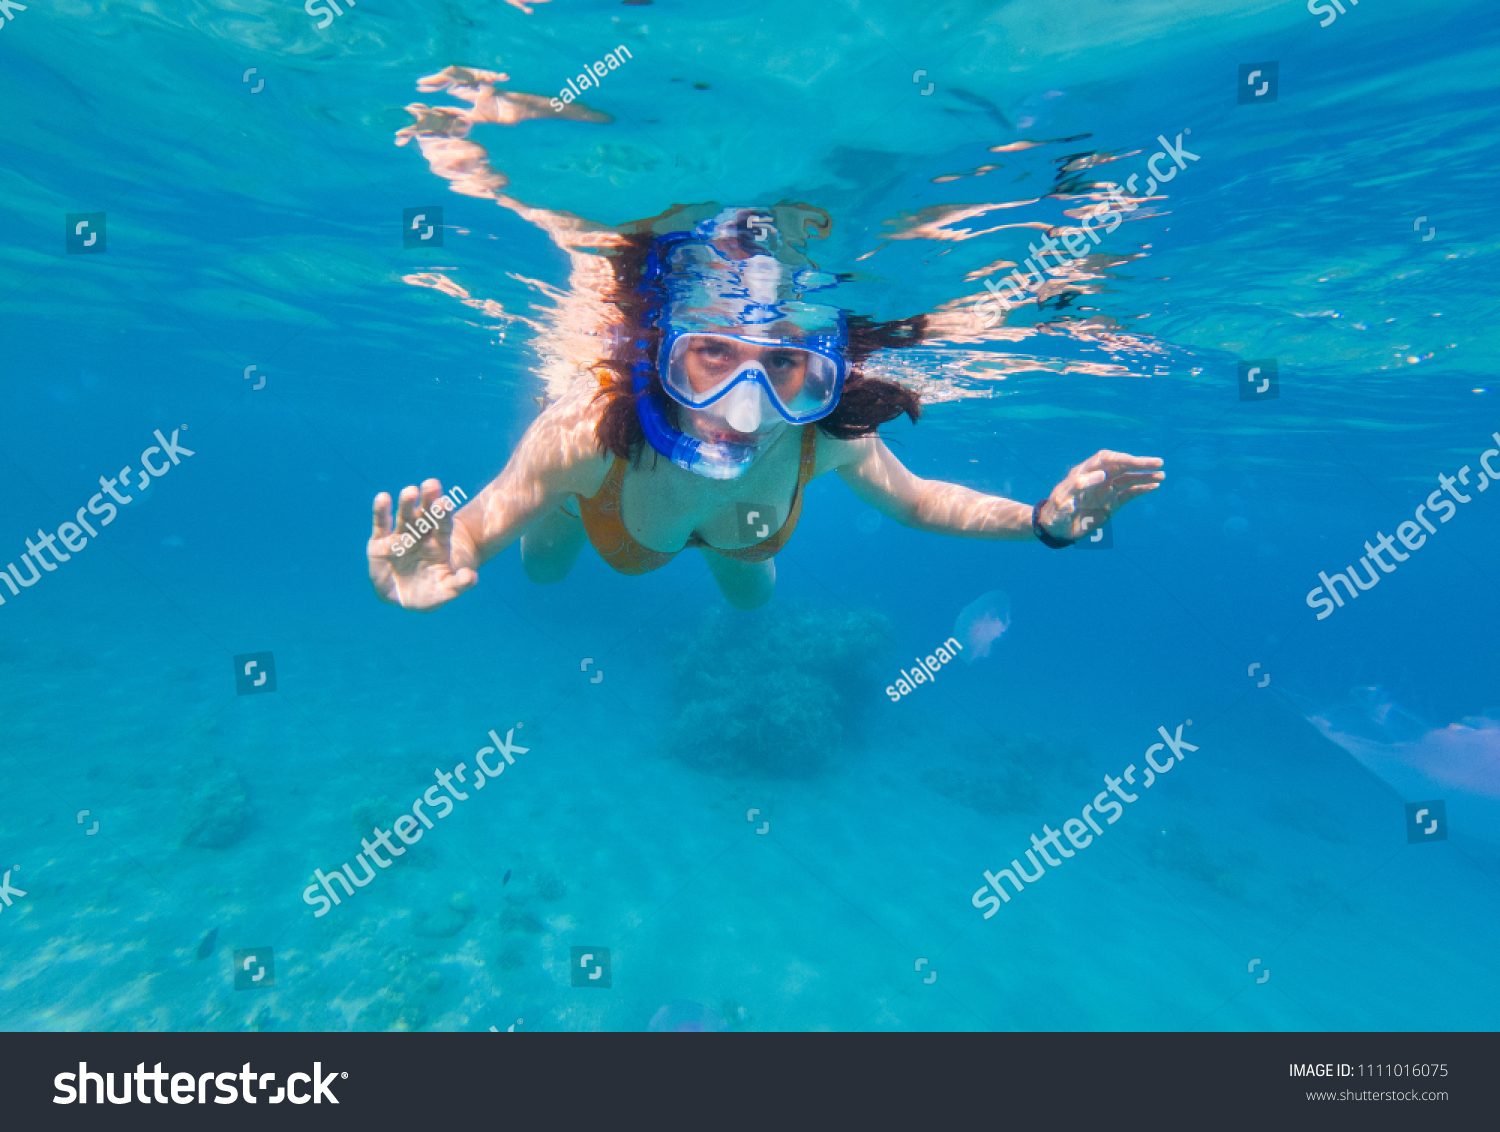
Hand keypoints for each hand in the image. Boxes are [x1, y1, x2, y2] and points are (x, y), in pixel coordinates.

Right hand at [368, 479, 477, 609]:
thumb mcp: (446, 589)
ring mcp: (400, 537)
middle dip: (427, 502)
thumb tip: (471, 577)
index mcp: (438, 545)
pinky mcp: (379, 543)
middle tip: (431, 484)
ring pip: (404, 518)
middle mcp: (420, 537)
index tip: (445, 502)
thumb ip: (459, 584)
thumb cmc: (430, 591)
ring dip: (407, 505)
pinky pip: (381, 525)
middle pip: (425, 517)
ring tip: (410, 491)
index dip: (443, 515)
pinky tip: (382, 497)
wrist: (405, 596)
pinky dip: (381, 512)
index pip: (442, 527)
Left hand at [1038, 450, 1163, 540]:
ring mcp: (1105, 490)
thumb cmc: (1054, 515)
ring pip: (1128, 478)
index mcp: (1083, 473)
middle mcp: (1097, 479)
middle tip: (1157, 462)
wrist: (1056, 531)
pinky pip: (1129, 493)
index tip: (1127, 465)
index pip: (1103, 459)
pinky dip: (1142, 489)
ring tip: (1161, 475)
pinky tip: (1154, 486)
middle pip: (1120, 465)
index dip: (1117, 460)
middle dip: (1138, 463)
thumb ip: (1075, 489)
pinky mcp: (1112, 503)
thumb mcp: (1060, 504)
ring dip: (1144, 476)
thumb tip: (1100, 475)